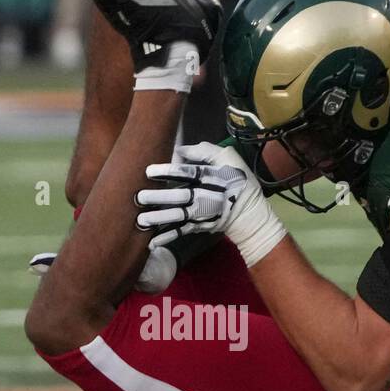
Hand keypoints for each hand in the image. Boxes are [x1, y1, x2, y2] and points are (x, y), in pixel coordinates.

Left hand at [135, 142, 286, 267]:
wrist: (250, 214)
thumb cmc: (238, 180)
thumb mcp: (228, 157)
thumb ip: (205, 151)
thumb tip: (181, 149)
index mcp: (212, 177)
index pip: (188, 173)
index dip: (169, 172)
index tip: (149, 171)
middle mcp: (206, 196)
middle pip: (180, 196)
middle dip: (159, 198)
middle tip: (139, 197)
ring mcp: (202, 214)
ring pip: (178, 216)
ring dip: (159, 219)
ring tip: (140, 221)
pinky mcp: (199, 226)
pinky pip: (181, 232)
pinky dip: (167, 237)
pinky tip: (151, 241)